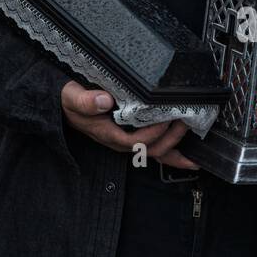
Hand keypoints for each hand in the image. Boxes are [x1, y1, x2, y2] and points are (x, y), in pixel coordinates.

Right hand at [59, 80, 196, 167]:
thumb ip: (85, 101)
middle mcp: (121, 141)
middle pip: (151, 150)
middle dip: (170, 139)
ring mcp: (128, 141)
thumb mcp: (72, 98)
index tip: (165, 118)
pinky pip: (156, 150)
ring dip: (175, 145)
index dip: (153, 133)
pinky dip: (174, 155)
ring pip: (156, 152)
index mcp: (109, 134)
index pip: (135, 141)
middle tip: (184, 121)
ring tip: (191, 131)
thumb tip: (104, 100)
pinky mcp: (133, 137)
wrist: (66, 106)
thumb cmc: (71, 102)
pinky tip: (190, 159)